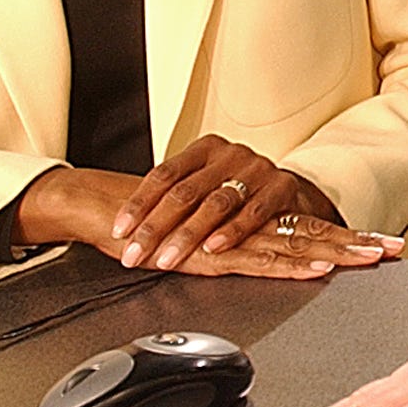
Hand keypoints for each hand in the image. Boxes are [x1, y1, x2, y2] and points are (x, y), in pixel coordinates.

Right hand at [13, 166, 392, 277]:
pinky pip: (258, 258)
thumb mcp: (207, 241)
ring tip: (369, 259)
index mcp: (254, 216)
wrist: (111, 211)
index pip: (311, 224)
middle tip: (394, 249)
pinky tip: (317, 270)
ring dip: (335, 253)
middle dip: (356, 243)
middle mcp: (250, 218)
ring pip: (295, 244)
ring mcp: (234, 234)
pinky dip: (292, 267)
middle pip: (313, 232)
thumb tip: (275, 264)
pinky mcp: (213, 251)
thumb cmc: (156, 224)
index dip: (349, 235)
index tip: (386, 243)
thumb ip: (239, 249)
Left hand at [112, 134, 341, 269]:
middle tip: (133, 253)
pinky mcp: (282, 187)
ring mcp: (258, 169)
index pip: (164, 174)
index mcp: (205, 148)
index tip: (119, 231)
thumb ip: (175, 196)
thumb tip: (124, 226)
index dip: (138, 204)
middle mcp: (230, 154)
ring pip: (215, 204)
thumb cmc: (237, 190)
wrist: (288, 190)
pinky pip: (253, 213)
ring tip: (166, 258)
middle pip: (185, 191)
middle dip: (155, 227)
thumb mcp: (205, 183)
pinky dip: (231, 233)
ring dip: (188, 235)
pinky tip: (212, 249)